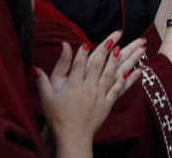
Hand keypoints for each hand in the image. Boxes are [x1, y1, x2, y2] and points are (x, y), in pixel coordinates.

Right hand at [35, 33, 144, 149]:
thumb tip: (35, 67)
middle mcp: (88, 86)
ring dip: (122, 58)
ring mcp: (100, 94)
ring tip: (129, 47)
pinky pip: (120, 88)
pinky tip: (136, 69)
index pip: (79, 63)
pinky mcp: (108, 103)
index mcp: (73, 84)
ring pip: (112, 73)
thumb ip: (42, 80)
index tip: (87, 42)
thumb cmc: (56, 118)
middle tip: (116, 35)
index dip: (83, 52)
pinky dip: (128, 79)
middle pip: (99, 64)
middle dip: (108, 48)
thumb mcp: (46, 98)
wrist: (71, 137)